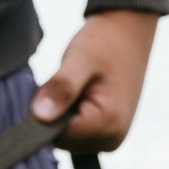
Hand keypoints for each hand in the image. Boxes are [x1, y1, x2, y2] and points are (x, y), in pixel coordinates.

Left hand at [31, 9, 157, 151]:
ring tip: (81, 86)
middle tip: (72, 82)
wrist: (129, 29)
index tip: (59, 84)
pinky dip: (73, 115)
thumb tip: (39, 116)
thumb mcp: (80, 58)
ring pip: (68, 137)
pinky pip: (77, 132)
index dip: (48, 112)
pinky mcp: (108, 133)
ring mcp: (111, 139)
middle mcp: (112, 139)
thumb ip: (61, 87)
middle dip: (57, 113)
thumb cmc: (105, 40)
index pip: (56, 137)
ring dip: (64, 113)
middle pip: (62, 140)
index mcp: (107, 125)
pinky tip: (84, 94)